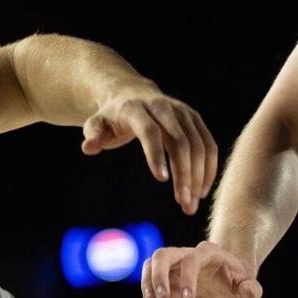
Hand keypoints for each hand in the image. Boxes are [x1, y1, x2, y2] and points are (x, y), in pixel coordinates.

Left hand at [82, 88, 217, 214]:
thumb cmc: (111, 118)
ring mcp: (183, 112)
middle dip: (184, 173)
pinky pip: (208, 144)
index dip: (156, 154)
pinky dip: (209, 168)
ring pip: (199, 144)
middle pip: (180, 141)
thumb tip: (88, 148)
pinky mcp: (195, 120)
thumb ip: (93, 136)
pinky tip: (202, 191)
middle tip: (184, 203)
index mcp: (137, 109)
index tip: (162, 180)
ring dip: (199, 175)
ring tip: (192, 203)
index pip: (150, 131)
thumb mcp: (96, 125)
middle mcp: (164, 107)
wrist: (132, 94)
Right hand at [140, 239, 263, 297]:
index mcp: (207, 254)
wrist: (225, 283)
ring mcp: (173, 266)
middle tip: (161, 297)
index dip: (187, 277)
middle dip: (158, 275)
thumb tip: (248, 292)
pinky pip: (148, 282)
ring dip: (147, 283)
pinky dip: (146, 296)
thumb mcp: (248, 288)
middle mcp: (185, 255)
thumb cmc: (237, 284)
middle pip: (163, 254)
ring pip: (151, 264)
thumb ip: (250, 290)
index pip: (192, 259)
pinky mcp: (164, 280)